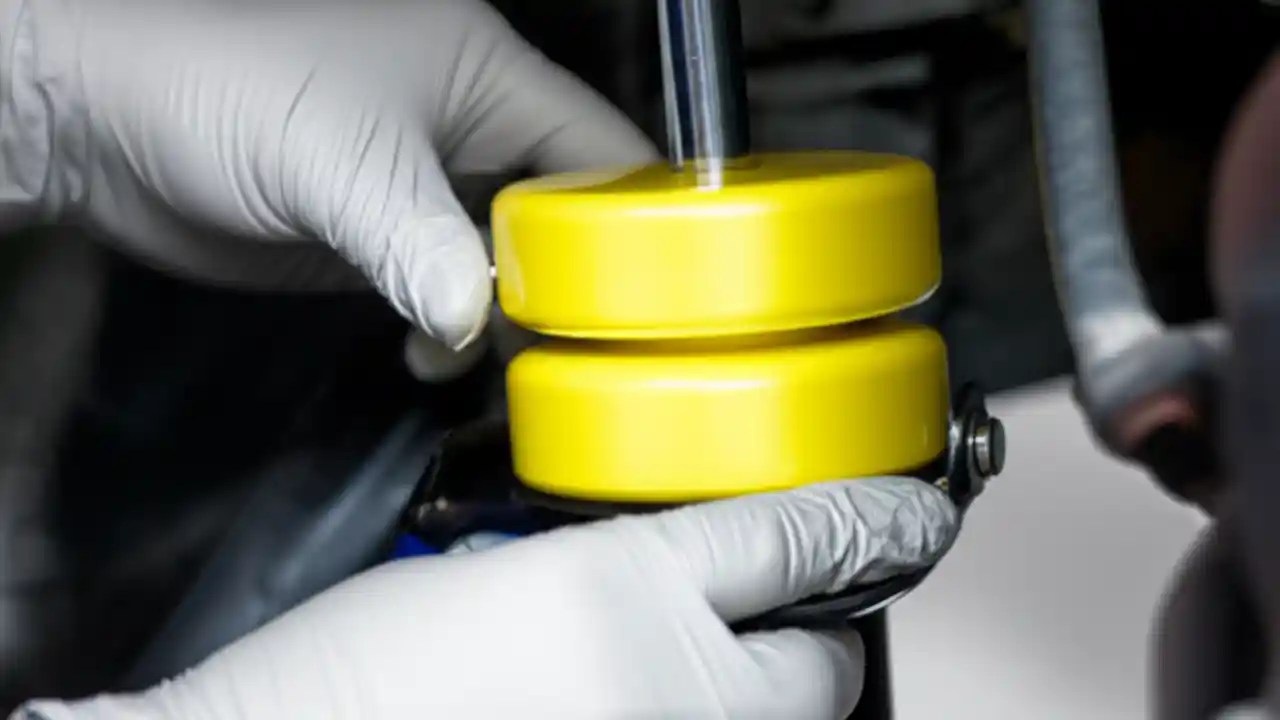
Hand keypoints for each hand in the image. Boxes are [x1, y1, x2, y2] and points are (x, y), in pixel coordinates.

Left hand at [0, 0, 655, 348]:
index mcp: (485, 76)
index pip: (601, 147)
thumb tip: (474, 321)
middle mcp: (467, 127)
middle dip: (576, 280)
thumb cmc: (223, 84)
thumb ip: (420, 242)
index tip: (666, 290)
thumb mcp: (341, 161)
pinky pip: (447, 289)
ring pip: (507, 259)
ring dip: (508, 315)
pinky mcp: (381, 235)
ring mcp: (423, 184)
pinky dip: (451, 329)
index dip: (642, 216)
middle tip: (584, 342)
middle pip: (564, 212)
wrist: (107, 121)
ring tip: (505, 358)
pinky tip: (431, 351)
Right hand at [17, 476, 956, 718]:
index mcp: (618, 595)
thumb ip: (611, 564)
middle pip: (822, 667)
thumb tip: (685, 562)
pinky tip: (648, 697)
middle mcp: (665, 697)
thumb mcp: (494, 575)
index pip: (797, 539)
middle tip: (776, 605)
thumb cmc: (352, 674)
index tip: (916, 512)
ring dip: (764, 693)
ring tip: (686, 668)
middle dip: (815, 630)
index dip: (874, 518)